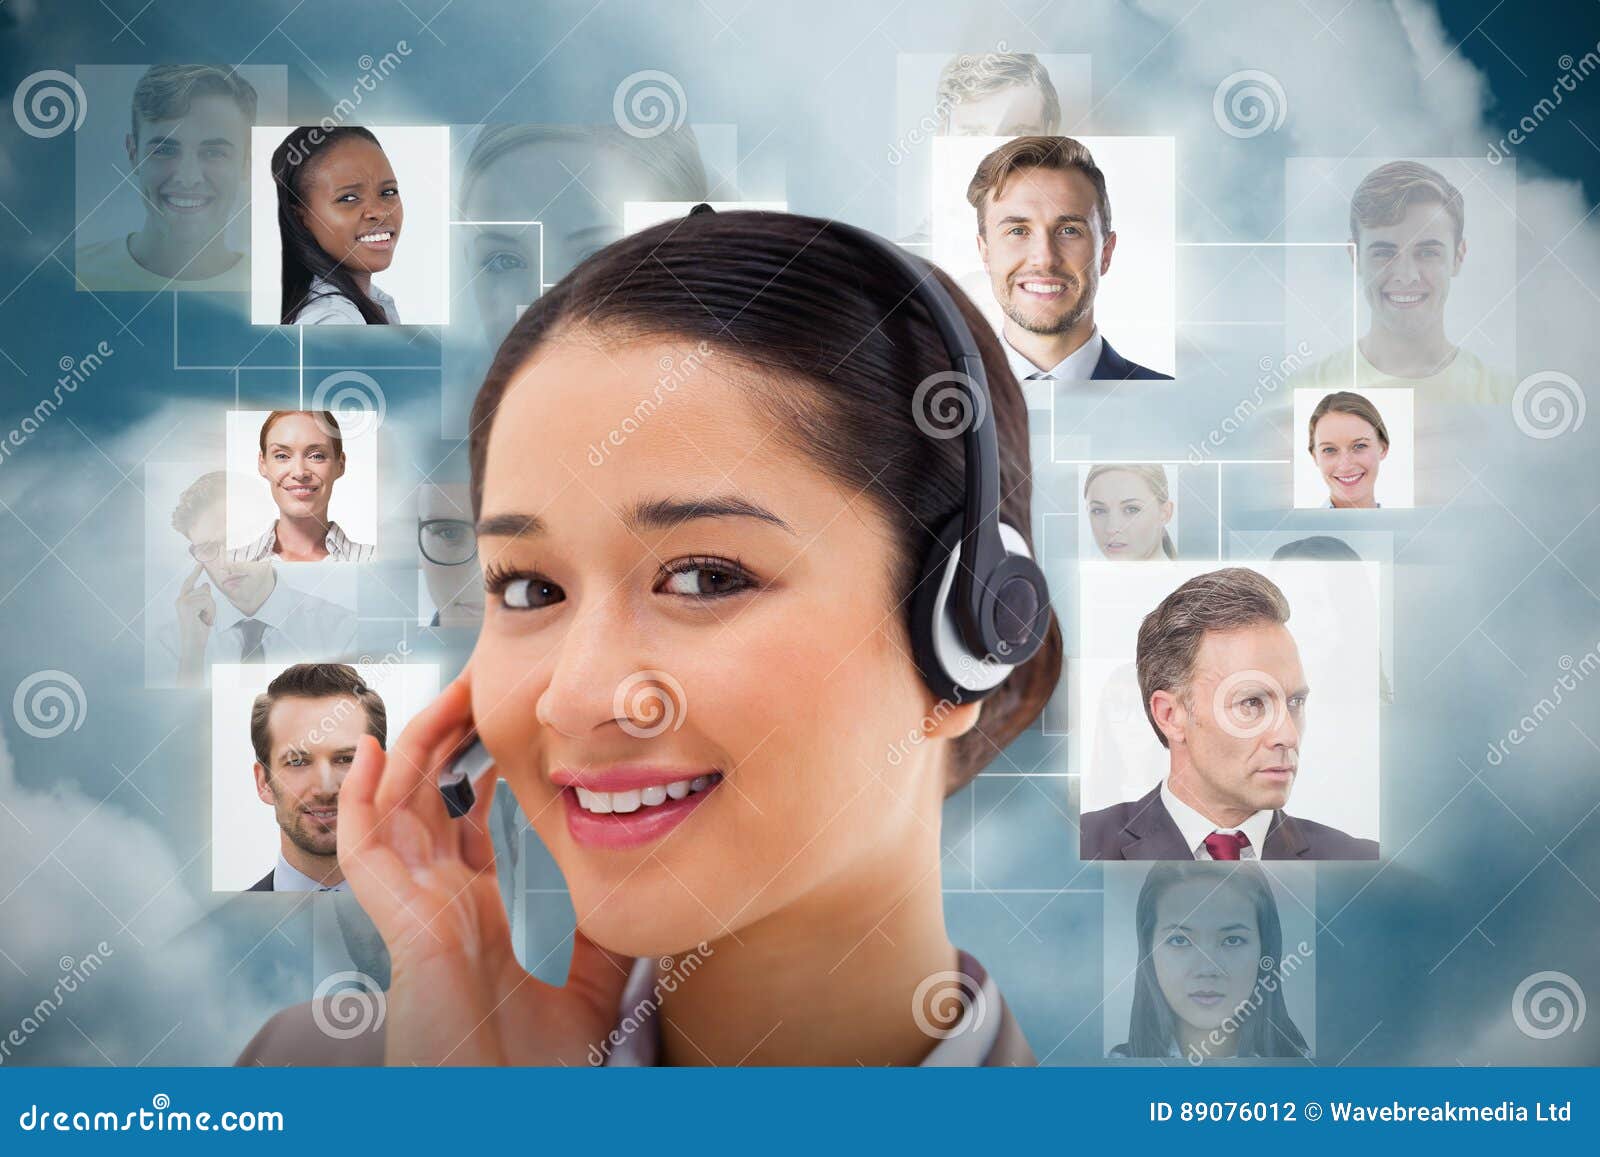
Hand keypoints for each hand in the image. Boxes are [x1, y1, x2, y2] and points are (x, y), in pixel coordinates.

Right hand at [175, 563, 213, 680]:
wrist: (193, 644)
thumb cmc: (199, 630)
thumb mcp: (203, 611)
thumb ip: (203, 598)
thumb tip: (205, 585)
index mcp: (182, 600)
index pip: (189, 582)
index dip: (195, 572)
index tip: (200, 562)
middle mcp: (180, 599)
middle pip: (205, 589)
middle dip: (211, 604)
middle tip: (206, 617)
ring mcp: (182, 602)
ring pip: (208, 596)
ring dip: (212, 609)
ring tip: (204, 620)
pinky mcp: (187, 606)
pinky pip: (207, 602)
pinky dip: (210, 612)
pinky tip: (204, 621)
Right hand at [338, 669, 632, 1065]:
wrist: (518, 1101)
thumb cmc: (554, 1045)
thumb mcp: (600, 948)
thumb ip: (605, 891)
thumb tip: (641, 836)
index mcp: (493, 896)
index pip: (482, 807)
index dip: (494, 755)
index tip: (521, 709)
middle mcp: (450, 891)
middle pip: (436, 791)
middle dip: (454, 733)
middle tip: (481, 682)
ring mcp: (419, 902)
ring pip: (396, 803)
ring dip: (413, 743)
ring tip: (446, 694)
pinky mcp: (398, 919)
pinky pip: (362, 848)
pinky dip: (358, 797)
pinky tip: (370, 751)